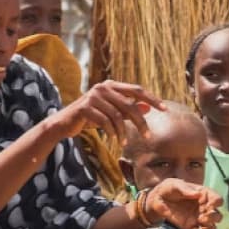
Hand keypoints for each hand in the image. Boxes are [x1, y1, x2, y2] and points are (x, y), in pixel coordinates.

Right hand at [48, 80, 164, 140]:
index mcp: (111, 85)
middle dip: (140, 122)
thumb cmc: (89, 117)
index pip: (136, 90)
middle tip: (148, 136)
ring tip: (125, 143)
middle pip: (129, 104)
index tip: (164, 109)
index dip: (152, 99)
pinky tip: (114, 140)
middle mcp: (103, 87)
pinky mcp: (85, 107)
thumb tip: (148, 108)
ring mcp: (93, 96)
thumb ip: (128, 110)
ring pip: (117, 115)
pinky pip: (105, 121)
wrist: (64, 123)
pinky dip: (112, 132)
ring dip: (123, 131)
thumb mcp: (111, 113)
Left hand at [145, 179, 222, 228]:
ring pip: (211, 227)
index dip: (216, 203)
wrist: (157, 200)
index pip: (217, 199)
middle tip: (202, 218)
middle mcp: (204, 207)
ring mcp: (198, 218)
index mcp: (203, 195)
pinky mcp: (190, 227)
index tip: (209, 206)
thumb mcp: (174, 185)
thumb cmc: (168, 189)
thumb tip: (197, 194)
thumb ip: (185, 189)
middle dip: (212, 218)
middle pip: (217, 215)